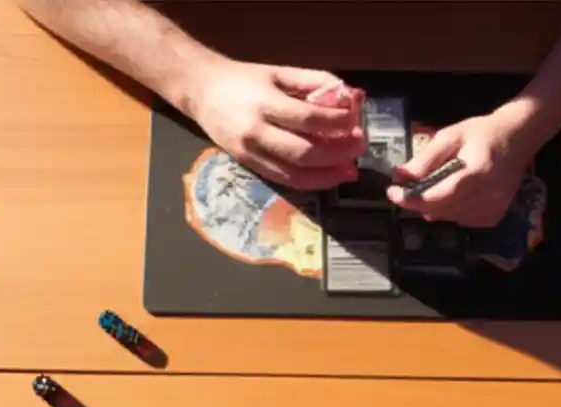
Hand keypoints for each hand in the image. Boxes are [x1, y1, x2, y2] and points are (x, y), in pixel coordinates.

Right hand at [186, 60, 363, 189]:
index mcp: (265, 103)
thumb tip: (348, 95)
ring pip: (295, 174)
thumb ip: (313, 82)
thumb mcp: (279, 72)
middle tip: (358, 146)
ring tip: (349, 169)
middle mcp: (256, 131)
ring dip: (327, 175)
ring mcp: (250, 153)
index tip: (355, 121)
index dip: (336, 123)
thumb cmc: (243, 79)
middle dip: (338, 153)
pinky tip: (328, 177)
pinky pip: (283, 180)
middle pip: (304, 152)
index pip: (308, 119)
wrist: (201, 91)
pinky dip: (309, 182)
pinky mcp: (248, 166)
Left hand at [387, 113, 533, 227]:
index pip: (439, 196)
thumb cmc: (482, 134)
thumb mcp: (450, 136)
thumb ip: (425, 159)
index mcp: (477, 172)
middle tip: (408, 187)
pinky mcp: (494, 217)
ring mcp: (493, 209)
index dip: (412, 198)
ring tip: (436, 185)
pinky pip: (461, 220)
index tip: (393, 192)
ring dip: (435, 206)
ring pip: (448, 217)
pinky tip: (456, 193)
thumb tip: (400, 176)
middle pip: (441, 210)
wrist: (517, 139)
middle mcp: (488, 195)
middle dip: (419, 201)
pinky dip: (452, 210)